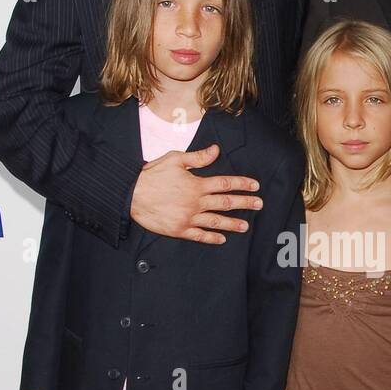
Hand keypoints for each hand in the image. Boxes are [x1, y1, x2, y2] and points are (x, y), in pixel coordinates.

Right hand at [131, 143, 262, 241]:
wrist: (131, 195)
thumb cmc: (151, 175)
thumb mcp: (175, 159)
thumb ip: (198, 157)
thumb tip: (216, 150)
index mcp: (196, 184)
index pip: (225, 183)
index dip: (242, 184)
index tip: (255, 186)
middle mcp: (196, 202)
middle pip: (226, 203)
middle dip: (245, 203)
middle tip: (259, 204)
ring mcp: (188, 218)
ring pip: (216, 222)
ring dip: (232, 224)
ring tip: (246, 226)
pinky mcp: (179, 230)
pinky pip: (199, 236)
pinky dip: (211, 238)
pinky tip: (222, 239)